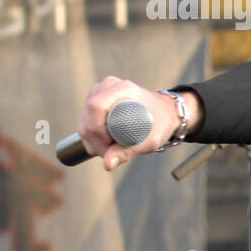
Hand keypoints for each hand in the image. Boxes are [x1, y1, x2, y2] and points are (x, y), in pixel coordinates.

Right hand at [78, 77, 192, 170]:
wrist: (166, 113)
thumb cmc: (161, 123)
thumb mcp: (150, 140)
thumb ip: (128, 151)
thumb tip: (107, 164)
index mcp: (123, 89)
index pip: (96, 107)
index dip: (97, 131)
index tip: (112, 145)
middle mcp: (108, 86)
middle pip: (88, 117)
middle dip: (96, 141)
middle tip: (113, 153)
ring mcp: (99, 92)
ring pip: (84, 122)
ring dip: (93, 142)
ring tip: (113, 149)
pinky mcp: (95, 100)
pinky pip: (85, 123)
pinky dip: (92, 138)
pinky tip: (106, 144)